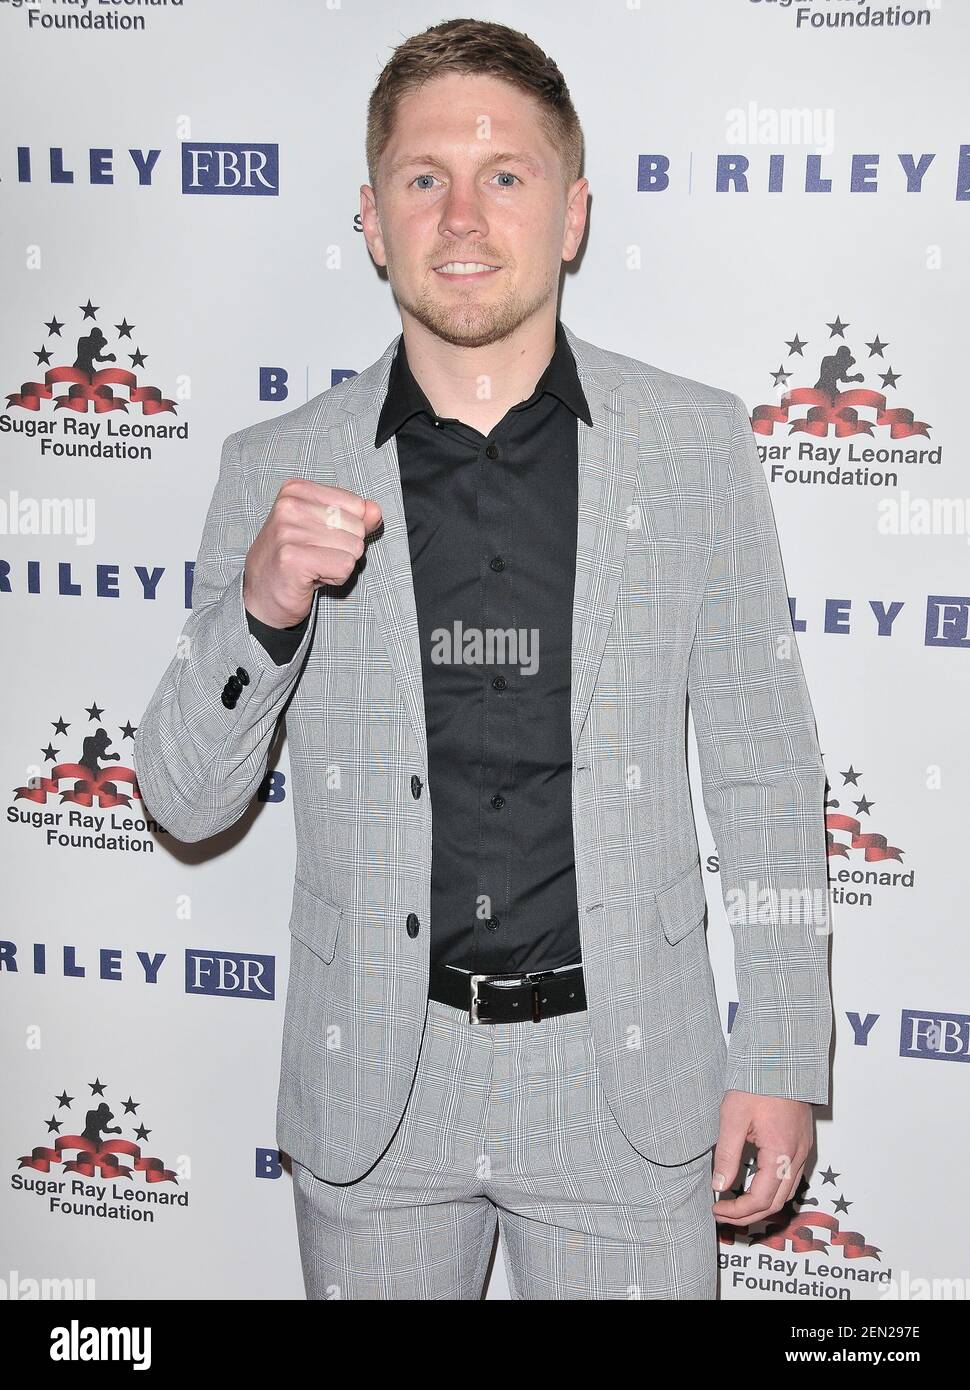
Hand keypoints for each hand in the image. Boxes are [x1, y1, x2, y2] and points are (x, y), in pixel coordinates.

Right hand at [243, 479, 382, 627]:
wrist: (261, 596)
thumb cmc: (295, 561)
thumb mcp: (326, 531)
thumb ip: (354, 518)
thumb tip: (375, 510)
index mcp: (296, 490)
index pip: (357, 504)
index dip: (348, 529)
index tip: (320, 540)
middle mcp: (290, 505)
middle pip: (357, 527)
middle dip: (345, 549)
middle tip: (315, 557)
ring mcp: (288, 530)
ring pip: (353, 548)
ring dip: (339, 565)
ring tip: (313, 567)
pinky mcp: (292, 557)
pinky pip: (344, 566)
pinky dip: (336, 578)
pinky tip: (312, 578)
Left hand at [710, 1090, 813, 1225]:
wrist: (781, 1059)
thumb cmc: (757, 1083)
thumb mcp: (732, 1117)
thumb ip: (726, 1155)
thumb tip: (719, 1187)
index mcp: (781, 1152)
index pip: (761, 1199)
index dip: (738, 1211)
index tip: (717, 1208)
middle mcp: (797, 1156)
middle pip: (777, 1203)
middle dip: (749, 1214)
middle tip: (722, 1212)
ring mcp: (803, 1150)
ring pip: (787, 1193)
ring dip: (762, 1205)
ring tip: (735, 1204)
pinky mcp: (803, 1143)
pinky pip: (792, 1178)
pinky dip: (773, 1190)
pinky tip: (755, 1185)